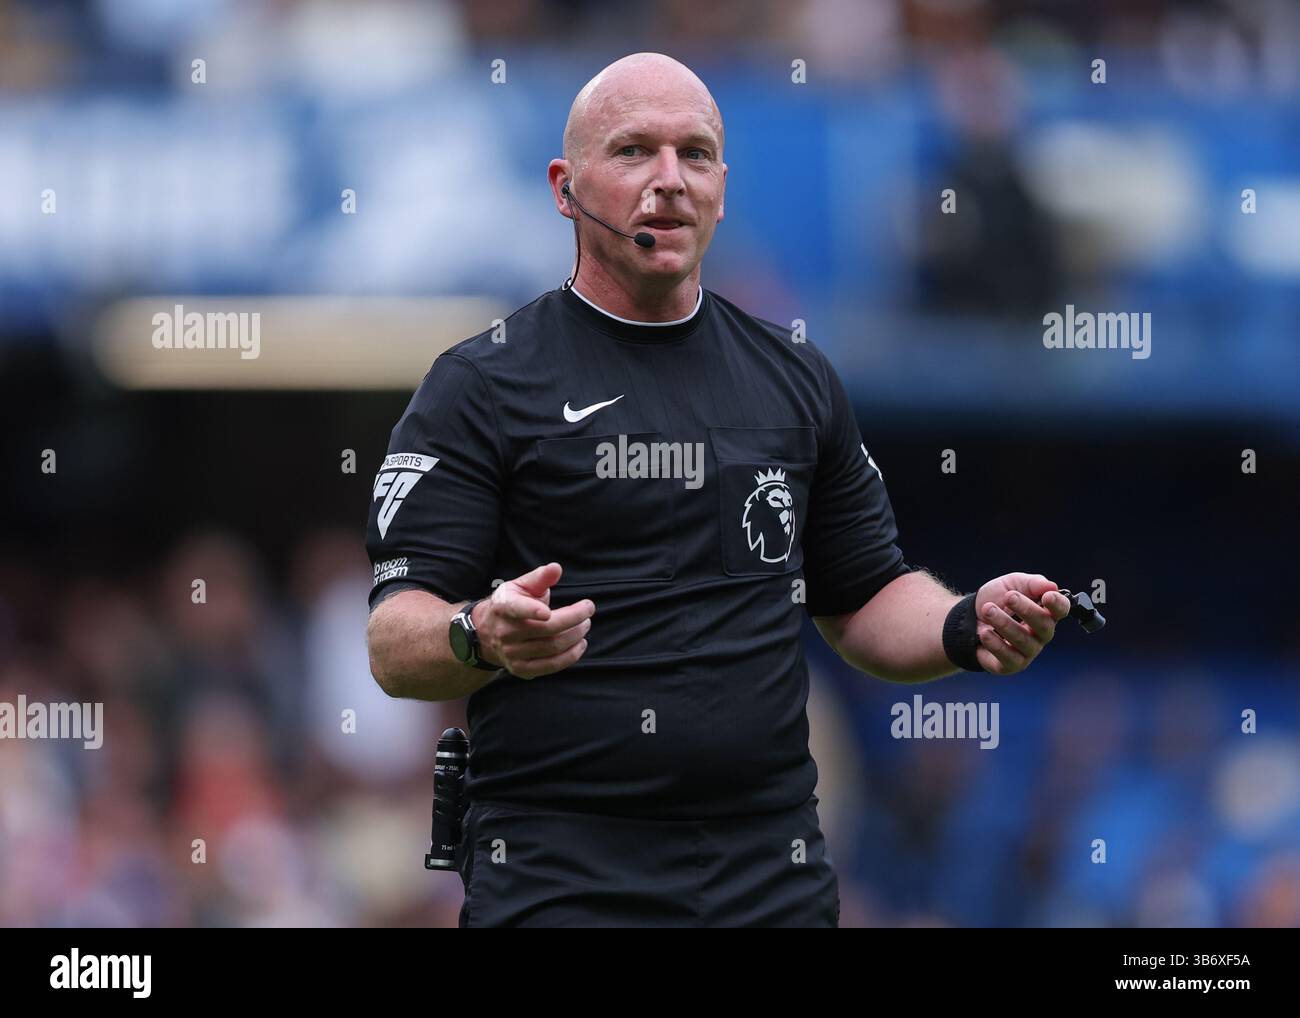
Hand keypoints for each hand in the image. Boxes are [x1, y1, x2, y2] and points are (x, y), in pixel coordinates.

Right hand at [471, 562, 594, 678]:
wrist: (486, 633)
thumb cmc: (511, 604)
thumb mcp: (519, 586)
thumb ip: (539, 577)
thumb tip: (556, 568)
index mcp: (503, 607)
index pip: (517, 609)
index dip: (531, 611)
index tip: (548, 612)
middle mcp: (505, 632)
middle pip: (547, 629)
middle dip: (574, 619)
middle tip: (587, 611)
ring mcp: (512, 653)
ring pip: (552, 648)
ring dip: (576, 636)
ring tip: (585, 625)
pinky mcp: (521, 669)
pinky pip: (551, 666)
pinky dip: (570, 656)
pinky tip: (580, 645)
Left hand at [972, 573, 1070, 675]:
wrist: (968, 616)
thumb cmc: (997, 600)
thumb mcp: (1011, 584)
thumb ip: (1032, 584)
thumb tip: (1051, 586)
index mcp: (1045, 612)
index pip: (1061, 610)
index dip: (1057, 604)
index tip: (1046, 596)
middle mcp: (1040, 634)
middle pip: (1044, 626)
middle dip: (1026, 610)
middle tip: (1008, 597)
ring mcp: (1027, 651)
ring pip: (1024, 641)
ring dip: (1005, 623)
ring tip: (987, 610)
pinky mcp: (1011, 665)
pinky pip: (1008, 658)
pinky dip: (995, 644)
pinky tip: (985, 633)